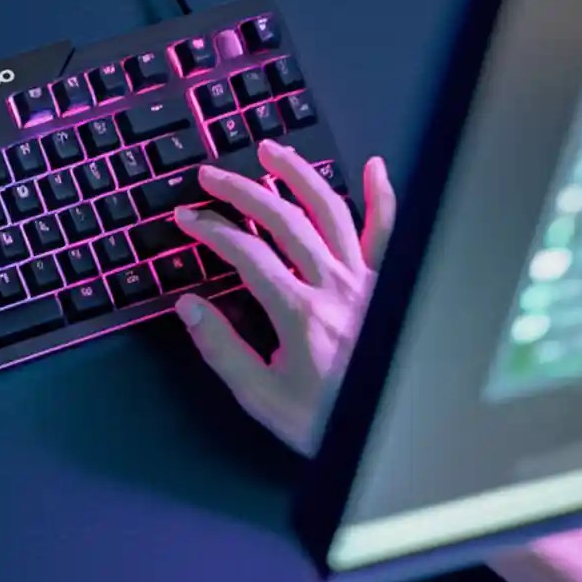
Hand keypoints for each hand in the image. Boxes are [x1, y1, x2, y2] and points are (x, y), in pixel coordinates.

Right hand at [173, 140, 394, 455]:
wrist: (393, 430)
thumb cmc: (331, 421)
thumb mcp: (262, 397)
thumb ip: (222, 350)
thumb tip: (190, 308)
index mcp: (299, 312)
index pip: (245, 252)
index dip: (210, 229)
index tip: (188, 218)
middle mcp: (334, 285)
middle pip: (282, 219)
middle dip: (241, 190)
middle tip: (212, 176)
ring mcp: (366, 279)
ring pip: (330, 210)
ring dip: (299, 174)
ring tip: (272, 151)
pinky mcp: (390, 282)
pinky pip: (388, 231)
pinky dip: (382, 195)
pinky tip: (374, 167)